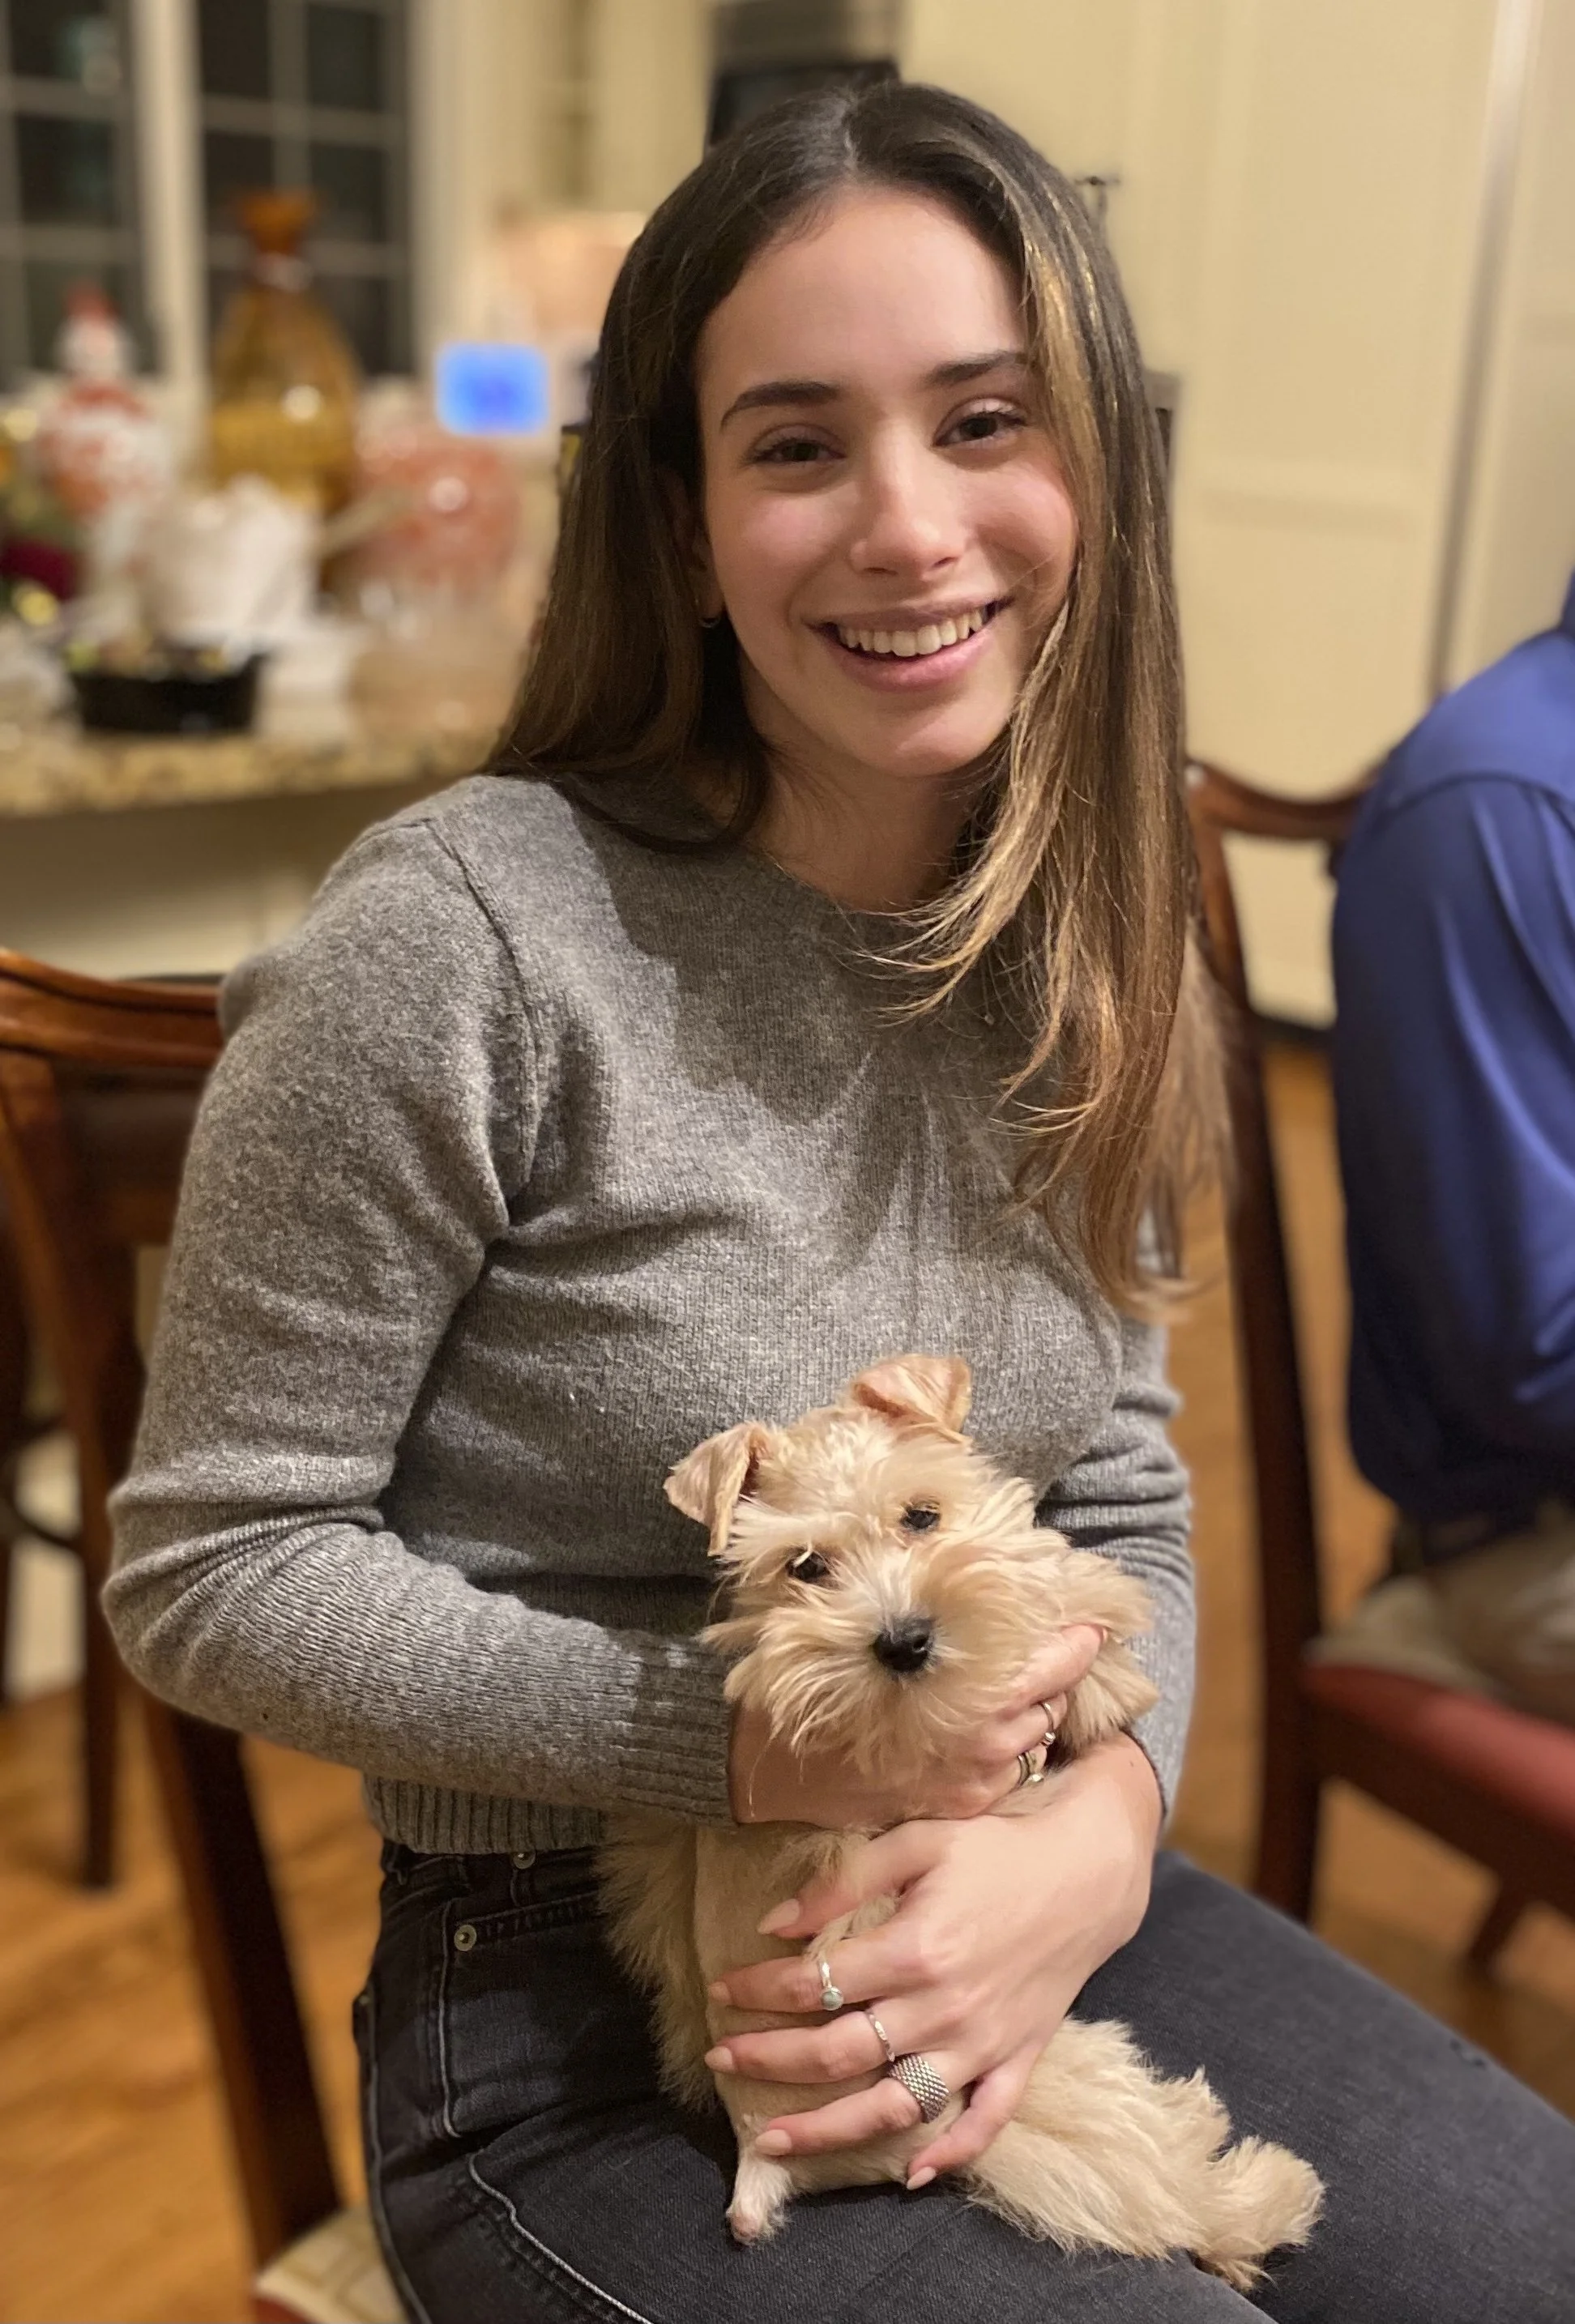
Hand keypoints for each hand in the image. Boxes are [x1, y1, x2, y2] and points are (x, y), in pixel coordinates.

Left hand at [706, 1735, 1161, 2182]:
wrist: (1087, 1871)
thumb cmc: (996, 1848)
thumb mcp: (916, 1841)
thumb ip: (843, 1881)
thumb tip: (775, 1924)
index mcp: (913, 1950)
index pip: (813, 1984)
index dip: (757, 1990)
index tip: (720, 1988)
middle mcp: (942, 2010)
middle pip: (837, 2055)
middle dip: (767, 2061)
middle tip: (719, 2058)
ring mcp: (980, 2045)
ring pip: (894, 2108)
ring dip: (828, 2131)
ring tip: (771, 2141)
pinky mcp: (1017, 2060)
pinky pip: (984, 2124)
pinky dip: (950, 2156)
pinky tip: (910, 2177)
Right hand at [728, 1622, 1104, 1825]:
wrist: (773, 1767)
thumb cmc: (819, 1682)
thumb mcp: (866, 1625)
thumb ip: (926, 1604)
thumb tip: (971, 1558)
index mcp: (971, 1691)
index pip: (1053, 1662)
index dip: (1077, 1640)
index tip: (1092, 1623)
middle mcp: (985, 1739)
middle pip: (1052, 1699)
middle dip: (1054, 1673)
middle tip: (1054, 1647)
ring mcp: (977, 1777)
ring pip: (1034, 1736)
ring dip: (1031, 1712)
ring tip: (1010, 1686)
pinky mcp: (963, 1804)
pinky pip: (1010, 1771)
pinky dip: (1007, 1748)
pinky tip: (982, 1728)